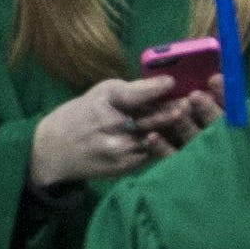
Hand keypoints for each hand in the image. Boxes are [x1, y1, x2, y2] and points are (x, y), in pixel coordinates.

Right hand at [27, 72, 205, 189]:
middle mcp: (110, 126)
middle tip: (196, 103)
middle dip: (176, 111)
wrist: (53, 151)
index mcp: (103, 102)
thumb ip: (132, 91)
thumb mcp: (100, 95)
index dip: (154, 89)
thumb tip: (168, 83)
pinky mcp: (125, 166)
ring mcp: (118, 148)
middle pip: (150, 119)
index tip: (172, 82)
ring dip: (177, 129)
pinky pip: (153, 153)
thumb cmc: (82, 116)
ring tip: (196, 118)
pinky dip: (168, 144)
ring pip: (156, 137)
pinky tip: (184, 137)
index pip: (131, 95)